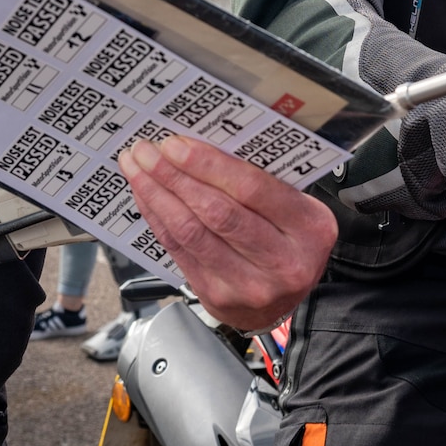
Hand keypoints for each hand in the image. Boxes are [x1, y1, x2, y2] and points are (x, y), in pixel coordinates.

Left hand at [119, 136, 336, 329]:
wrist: (284, 301)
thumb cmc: (288, 241)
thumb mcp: (294, 208)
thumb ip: (260, 181)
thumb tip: (199, 145)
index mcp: (308, 227)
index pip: (252, 188)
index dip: (208, 164)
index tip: (175, 144)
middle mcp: (282, 261)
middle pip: (217, 212)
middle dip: (174, 176)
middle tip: (146, 151)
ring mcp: (249, 285)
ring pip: (192, 232)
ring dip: (157, 195)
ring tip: (137, 169)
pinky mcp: (218, 297)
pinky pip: (179, 250)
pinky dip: (158, 219)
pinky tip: (147, 198)